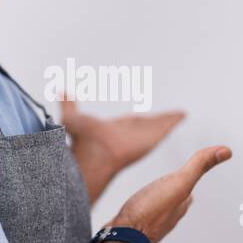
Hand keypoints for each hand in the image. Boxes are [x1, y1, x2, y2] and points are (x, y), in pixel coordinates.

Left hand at [60, 91, 185, 191]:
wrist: (96, 153)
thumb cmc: (83, 142)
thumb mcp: (73, 118)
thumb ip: (68, 105)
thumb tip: (59, 90)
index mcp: (114, 132)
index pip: (126, 125)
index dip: (133, 123)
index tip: (139, 119)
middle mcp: (130, 135)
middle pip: (146, 126)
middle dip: (155, 123)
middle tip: (166, 118)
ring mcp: (143, 136)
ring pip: (158, 126)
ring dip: (167, 120)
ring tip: (178, 115)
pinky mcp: (153, 136)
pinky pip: (167, 125)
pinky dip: (174, 119)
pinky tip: (183, 115)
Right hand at [106, 145, 232, 242]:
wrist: (123, 238)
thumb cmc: (150, 211)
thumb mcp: (180, 182)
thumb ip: (199, 165)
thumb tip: (227, 150)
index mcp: (179, 204)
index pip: (189, 192)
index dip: (189, 180)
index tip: (192, 173)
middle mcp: (167, 216)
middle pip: (174, 203)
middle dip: (173, 193)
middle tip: (173, 184)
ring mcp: (149, 224)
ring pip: (155, 211)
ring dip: (155, 203)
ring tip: (151, 197)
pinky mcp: (131, 228)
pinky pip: (137, 216)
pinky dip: (138, 210)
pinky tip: (131, 210)